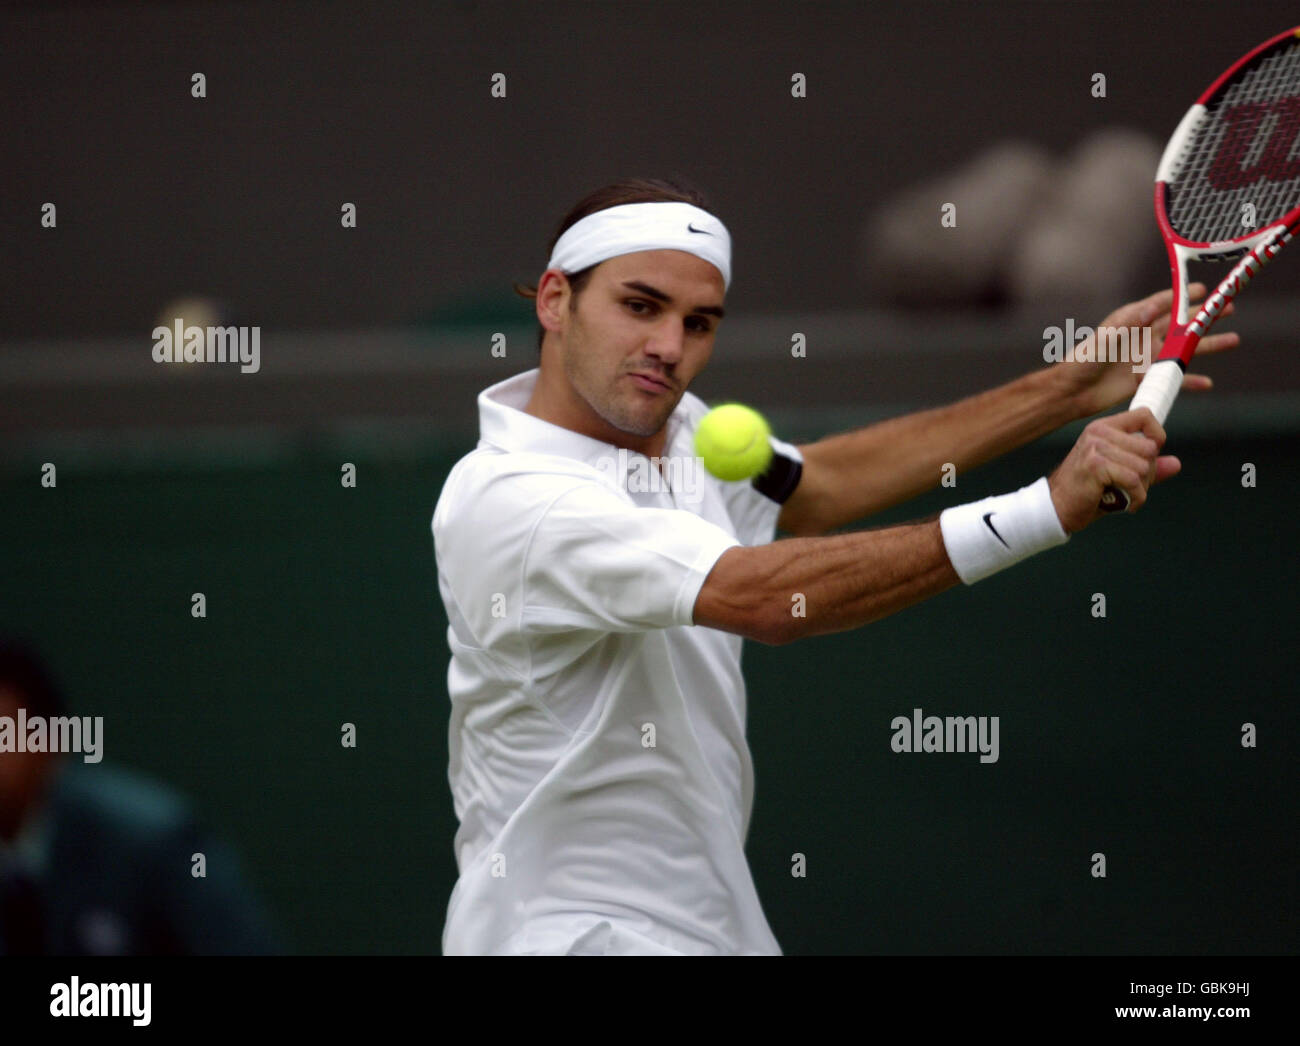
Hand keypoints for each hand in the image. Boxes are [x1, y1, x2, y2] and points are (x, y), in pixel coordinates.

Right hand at [1048, 408, 1176, 532]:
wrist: (1056, 508)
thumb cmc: (1086, 491)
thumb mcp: (1118, 474)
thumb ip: (1146, 467)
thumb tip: (1176, 464)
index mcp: (1103, 428)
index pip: (1144, 415)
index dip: (1156, 435)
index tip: (1151, 455)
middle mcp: (1098, 433)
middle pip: (1149, 447)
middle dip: (1148, 473)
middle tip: (1130, 486)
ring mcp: (1096, 448)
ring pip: (1144, 466)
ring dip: (1140, 488)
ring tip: (1124, 495)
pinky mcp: (1096, 466)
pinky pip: (1134, 480)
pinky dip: (1136, 497)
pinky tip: (1125, 504)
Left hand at [1056, 284, 1240, 416]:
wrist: (1071, 391)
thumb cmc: (1083, 360)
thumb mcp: (1106, 336)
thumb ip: (1130, 321)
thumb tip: (1154, 307)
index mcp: (1132, 321)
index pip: (1163, 304)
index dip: (1183, 296)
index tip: (1204, 289)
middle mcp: (1143, 337)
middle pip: (1180, 325)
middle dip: (1204, 317)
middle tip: (1229, 308)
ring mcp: (1146, 359)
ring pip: (1184, 351)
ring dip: (1207, 345)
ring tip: (1233, 340)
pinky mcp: (1146, 379)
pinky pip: (1173, 379)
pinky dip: (1189, 381)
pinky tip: (1207, 383)